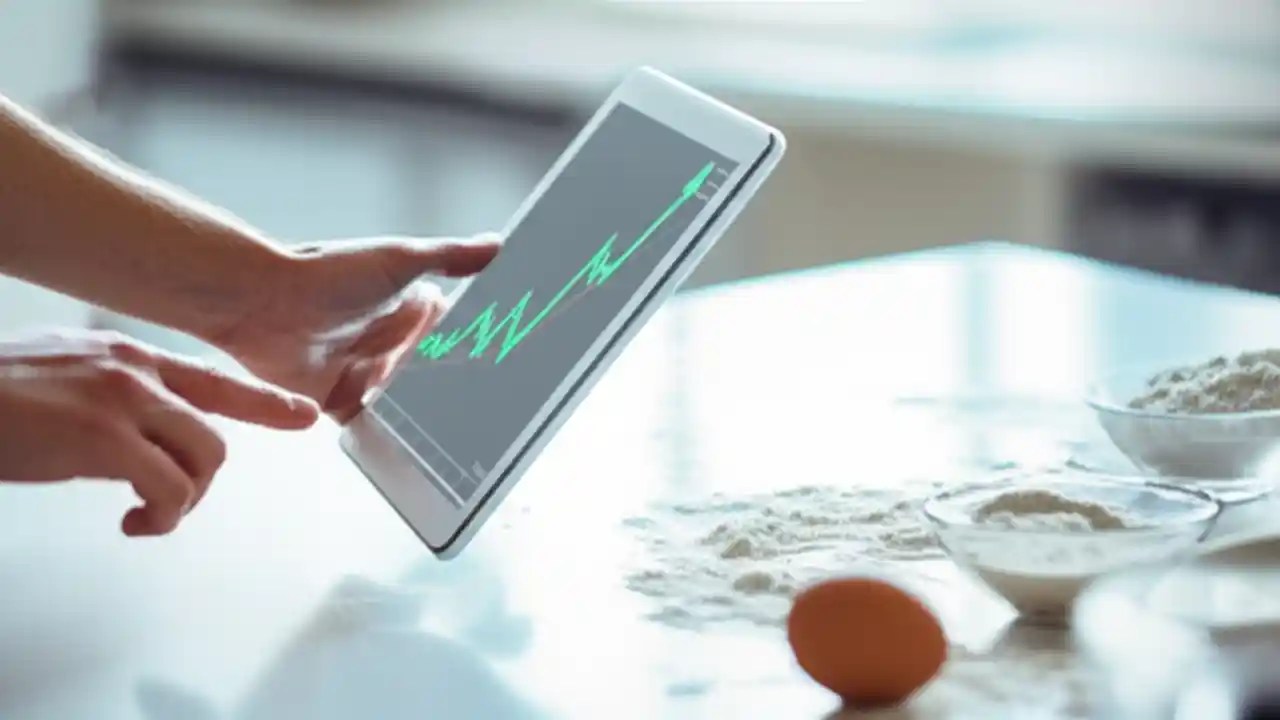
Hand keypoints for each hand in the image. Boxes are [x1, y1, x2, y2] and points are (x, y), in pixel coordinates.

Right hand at [0, 330, 318, 535]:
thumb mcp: (63, 376)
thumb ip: (109, 394)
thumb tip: (132, 434)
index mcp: (126, 357)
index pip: (212, 377)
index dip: (263, 401)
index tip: (303, 415)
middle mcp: (135, 371)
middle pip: (215, 433)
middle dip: (200, 478)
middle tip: (165, 502)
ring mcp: (123, 401)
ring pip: (203, 460)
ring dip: (183, 501)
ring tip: (147, 515)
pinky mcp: (104, 439)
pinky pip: (170, 489)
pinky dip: (162, 517)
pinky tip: (132, 523)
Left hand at [214, 235, 499, 421]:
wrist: (262, 304)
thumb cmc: (325, 274)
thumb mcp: (400, 258)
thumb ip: (450, 256)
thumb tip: (496, 244)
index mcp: (403, 304)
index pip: (450, 326)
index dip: (473, 339)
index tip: (503, 351)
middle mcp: (385, 339)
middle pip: (431, 366)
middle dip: (452, 379)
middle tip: (488, 397)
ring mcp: (363, 372)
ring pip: (407, 397)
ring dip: (424, 406)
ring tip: (459, 425)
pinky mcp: (339, 401)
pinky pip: (373, 423)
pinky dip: (391, 432)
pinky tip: (415, 443)